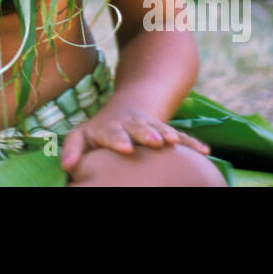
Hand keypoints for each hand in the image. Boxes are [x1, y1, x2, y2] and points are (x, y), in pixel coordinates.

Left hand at [60, 105, 209, 174]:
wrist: (129, 107)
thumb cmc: (100, 130)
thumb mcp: (83, 134)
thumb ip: (73, 148)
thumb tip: (67, 167)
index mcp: (109, 128)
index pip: (111, 133)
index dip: (118, 139)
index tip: (125, 148)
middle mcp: (130, 125)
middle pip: (138, 128)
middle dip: (145, 134)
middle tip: (153, 142)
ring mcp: (150, 127)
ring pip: (160, 128)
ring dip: (167, 134)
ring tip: (172, 142)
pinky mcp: (166, 131)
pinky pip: (181, 137)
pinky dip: (191, 143)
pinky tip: (205, 152)